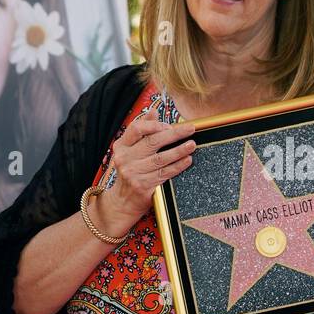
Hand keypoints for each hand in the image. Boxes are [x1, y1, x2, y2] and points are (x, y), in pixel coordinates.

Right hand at [97, 105, 195, 232]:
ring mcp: (133, 173)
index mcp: (121, 146)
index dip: (154, 125)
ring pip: (161, 158)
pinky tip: (187, 160)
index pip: (136, 129)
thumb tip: (153, 111)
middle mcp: (125, 159)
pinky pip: (165, 173)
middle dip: (175, 134)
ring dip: (179, 150)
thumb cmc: (130, 171)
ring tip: (192, 144)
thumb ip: (142, 131)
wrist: (121, 201)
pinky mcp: (143, 186)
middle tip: (190, 129)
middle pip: (152, 142)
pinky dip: (178, 166)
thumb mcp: (130, 151)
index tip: (170, 125)